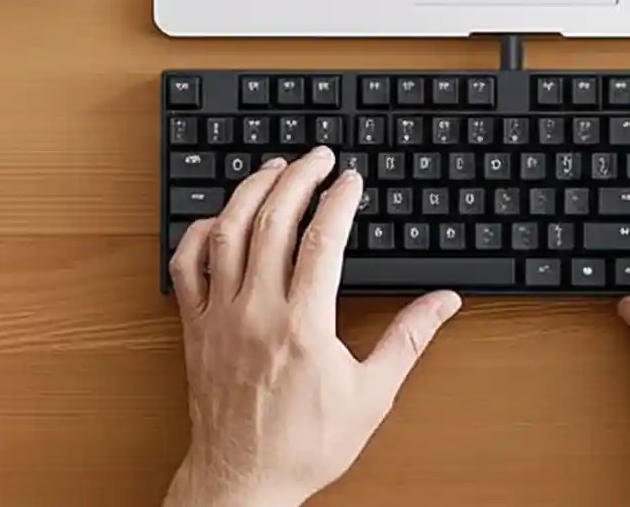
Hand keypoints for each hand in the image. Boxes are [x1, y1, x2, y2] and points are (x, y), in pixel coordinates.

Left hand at [163, 148, 461, 506]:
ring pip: (227, 233)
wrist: (243, 483)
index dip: (339, 200)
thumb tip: (443, 303)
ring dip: (250, 192)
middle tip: (318, 156)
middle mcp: (257, 312)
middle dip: (299, 177)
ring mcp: (219, 317)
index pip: (322, 240)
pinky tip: (218, 218)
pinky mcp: (194, 329)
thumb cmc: (304, 445)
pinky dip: (198, 233)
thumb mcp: (372, 395)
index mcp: (304, 325)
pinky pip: (185, 267)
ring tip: (274, 169)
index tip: (351, 179)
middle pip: (273, 221)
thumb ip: (408, 339)